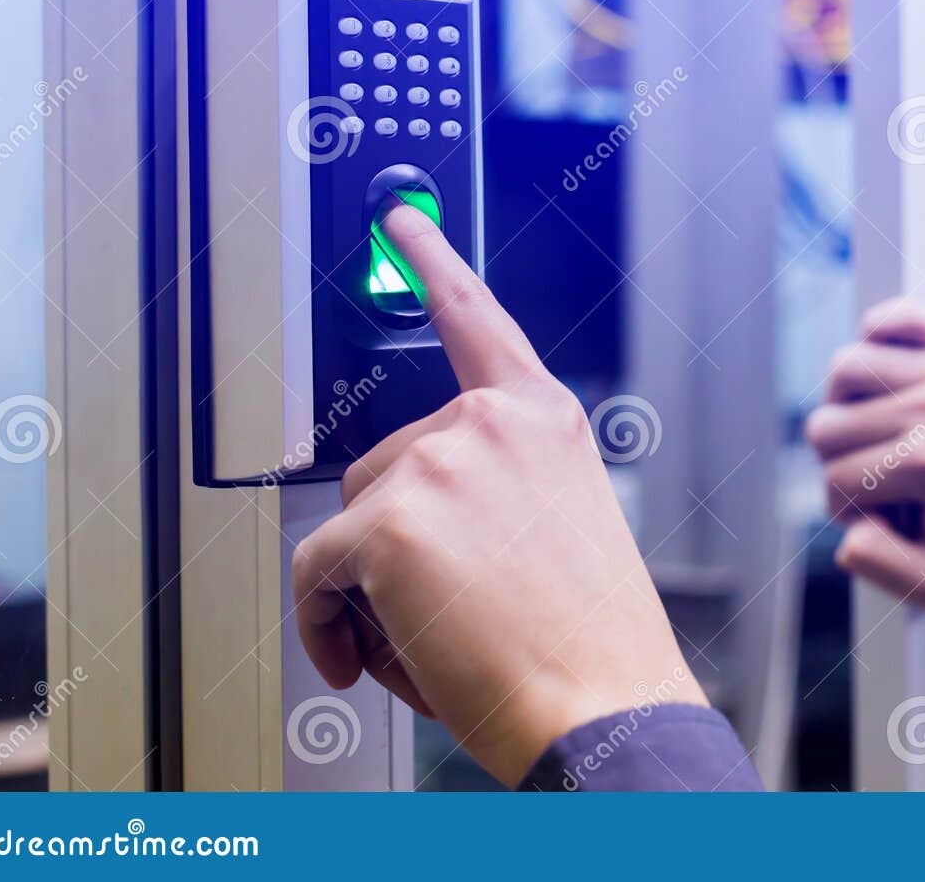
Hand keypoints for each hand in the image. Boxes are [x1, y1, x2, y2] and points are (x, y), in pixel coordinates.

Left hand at [291, 205, 704, 785]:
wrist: (608, 702)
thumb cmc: (592, 638)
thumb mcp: (564, 526)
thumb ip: (498, 485)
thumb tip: (417, 514)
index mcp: (542, 419)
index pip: (475, 321)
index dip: (431, 262)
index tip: (402, 221)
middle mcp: (491, 421)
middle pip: (385, 464)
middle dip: (393, 538)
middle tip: (440, 606)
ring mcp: (440, 462)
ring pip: (351, 519)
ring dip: (368, 585)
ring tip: (432, 637)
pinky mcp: (390, 520)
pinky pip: (316, 571)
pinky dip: (324, 622)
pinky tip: (363, 658)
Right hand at [805, 297, 924, 604]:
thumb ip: (880, 569)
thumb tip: (845, 533)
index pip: (834, 481)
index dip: (846, 510)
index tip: (884, 518)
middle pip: (826, 425)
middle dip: (841, 461)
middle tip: (881, 479)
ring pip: (845, 369)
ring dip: (847, 407)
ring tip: (879, 433)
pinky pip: (897, 316)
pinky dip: (877, 335)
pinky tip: (888, 379)